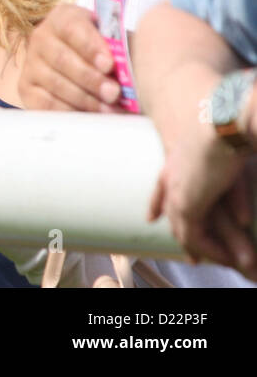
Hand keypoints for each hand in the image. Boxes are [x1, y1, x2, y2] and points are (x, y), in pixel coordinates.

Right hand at [19, 3, 122, 111]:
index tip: (109, 65)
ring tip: (109, 109)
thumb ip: (119, 50)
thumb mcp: (111, 41)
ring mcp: (30, 63)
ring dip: (85, 99)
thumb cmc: (103, 51)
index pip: (72, 28)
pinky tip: (89, 116)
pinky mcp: (26, 88)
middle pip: (62, 58)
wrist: (82, 63)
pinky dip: (69, 111)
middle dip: (90, 78)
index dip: (91, 47)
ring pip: (55, 83)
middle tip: (114, 93)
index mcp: (62, 18)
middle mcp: (41, 37)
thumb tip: (130, 69)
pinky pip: (45, 103)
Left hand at [148, 117, 256, 276]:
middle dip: (184, 236)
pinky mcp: (186, 205)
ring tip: (222, 261)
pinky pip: (193, 236)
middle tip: (193, 256)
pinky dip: (209, 249)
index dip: (155, 203)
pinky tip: (224, 258)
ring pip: (184, 230)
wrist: (223, 126)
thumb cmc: (229, 127)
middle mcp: (171, 176)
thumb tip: (235, 161)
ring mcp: (176, 191)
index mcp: (176, 160)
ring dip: (204, 248)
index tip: (151, 217)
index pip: (159, 186)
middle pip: (173, 213)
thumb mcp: (218, 147)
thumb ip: (220, 163)